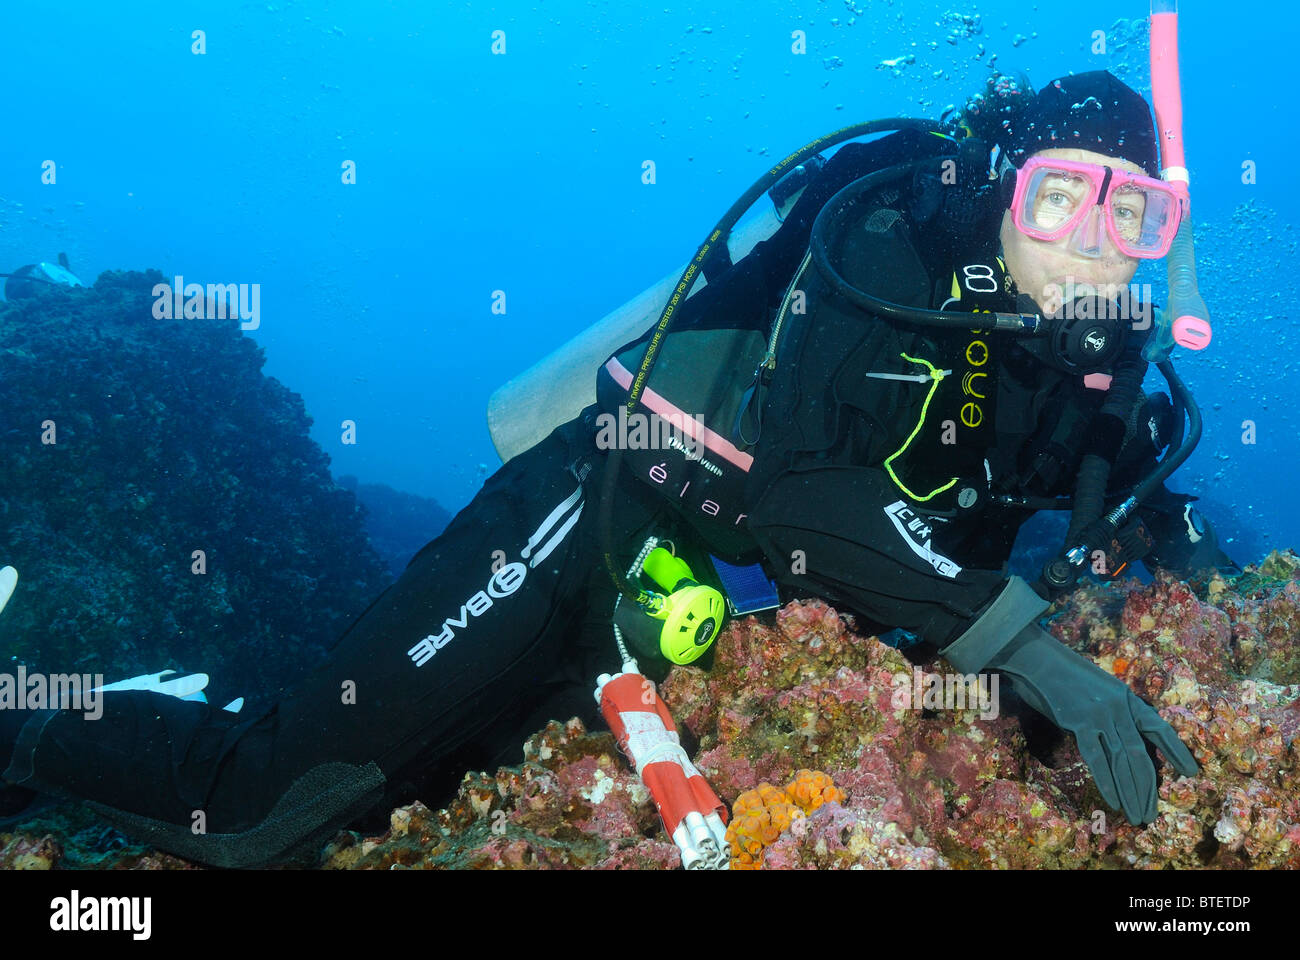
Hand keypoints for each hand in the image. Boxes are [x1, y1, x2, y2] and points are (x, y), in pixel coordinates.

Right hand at [990, 624, 1197, 824]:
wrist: (1039, 659)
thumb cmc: (1063, 673)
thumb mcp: (1099, 688)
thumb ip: (1112, 711)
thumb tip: (1117, 739)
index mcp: (1128, 698)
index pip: (1159, 728)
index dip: (1176, 751)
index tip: (1191, 773)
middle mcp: (1120, 708)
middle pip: (1140, 755)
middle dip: (1147, 789)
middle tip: (1150, 816)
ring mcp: (1101, 715)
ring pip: (1122, 761)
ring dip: (1130, 793)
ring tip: (1136, 817)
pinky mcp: (1080, 722)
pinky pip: (1096, 758)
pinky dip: (1106, 782)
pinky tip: (1114, 801)